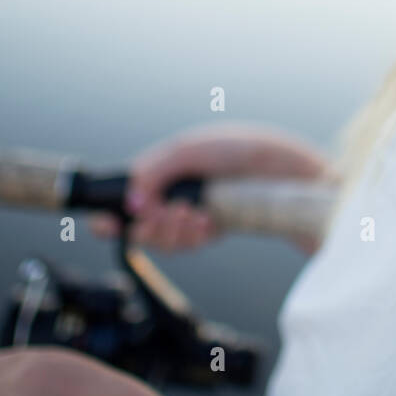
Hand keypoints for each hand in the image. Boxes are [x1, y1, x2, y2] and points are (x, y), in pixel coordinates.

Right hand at [89, 122, 335, 254]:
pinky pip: (187, 246)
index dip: (111, 213)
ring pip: (162, 239)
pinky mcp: (212, 230)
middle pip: (140, 223)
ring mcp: (193, 212)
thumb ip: (155, 171)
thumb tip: (131, 201)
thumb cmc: (245, 150)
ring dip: (172, 231)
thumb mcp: (191, 149)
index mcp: (166, 167)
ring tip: (195, 216)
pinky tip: (208, 224)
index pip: (127, 194)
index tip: (104, 224)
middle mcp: (175, 191)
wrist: (290, 174)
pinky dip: (191, 238)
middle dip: (150, 224)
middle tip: (170, 214)